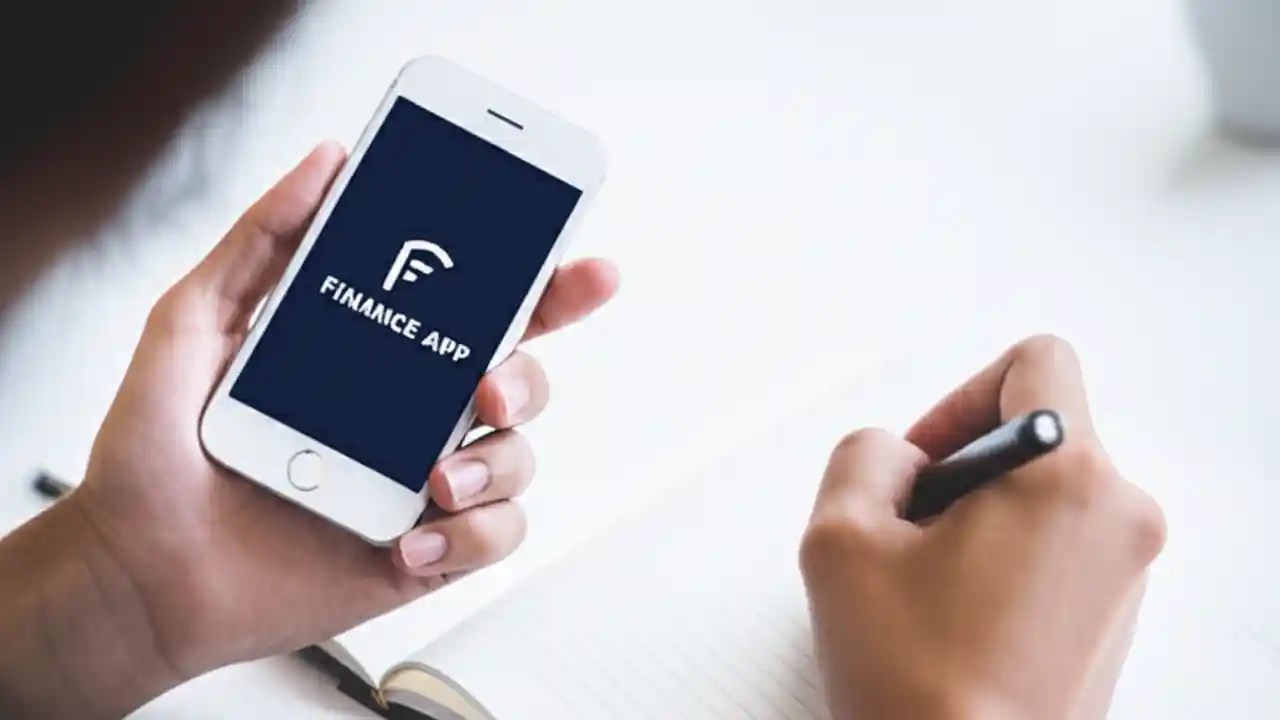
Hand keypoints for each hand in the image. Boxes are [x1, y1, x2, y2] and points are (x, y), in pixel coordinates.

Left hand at [0, 143, 617, 716]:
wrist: (135, 571)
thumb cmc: (155, 452)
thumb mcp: (194, 322)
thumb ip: (263, 239)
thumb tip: (328, 159)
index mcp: (381, 358)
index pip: (480, 312)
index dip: (546, 288)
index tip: (585, 271)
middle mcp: (413, 418)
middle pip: (522, 381)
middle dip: (527, 376)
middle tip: (487, 385)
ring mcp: (422, 486)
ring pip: (520, 459)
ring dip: (497, 463)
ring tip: (436, 478)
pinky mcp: (422, 553)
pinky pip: (493, 538)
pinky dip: (470, 535)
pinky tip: (408, 538)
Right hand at [799, 336, 1165, 719]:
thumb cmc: (919, 684)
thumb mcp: (839, 538)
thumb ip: (862, 453)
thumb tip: (897, 456)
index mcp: (1068, 479)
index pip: (1037, 363)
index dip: (961, 396)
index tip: (926, 461)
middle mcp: (1119, 519)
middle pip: (1038, 433)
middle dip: (961, 469)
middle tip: (911, 534)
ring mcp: (1126, 574)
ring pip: (1045, 493)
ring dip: (980, 516)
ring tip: (931, 585)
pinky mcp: (1114, 618)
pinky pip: (1060, 547)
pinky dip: (1006, 558)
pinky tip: (959, 615)